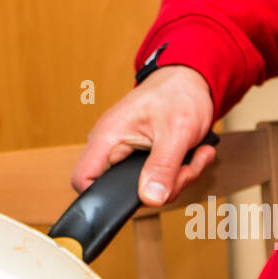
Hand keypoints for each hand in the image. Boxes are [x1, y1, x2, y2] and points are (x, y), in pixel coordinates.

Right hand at [70, 64, 216, 206]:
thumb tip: (150, 198)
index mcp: (107, 137)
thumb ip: (163, 167)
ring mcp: (126, 154)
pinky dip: (180, 172)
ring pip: (146, 189)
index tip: (140, 195)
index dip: (102, 197)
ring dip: (178, 178)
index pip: (82, 180)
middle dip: (162, 187)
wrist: (189, 79)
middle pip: (122, 192)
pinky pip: (158, 179)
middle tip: (186, 169)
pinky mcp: (142, 158)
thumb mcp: (176, 131)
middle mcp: (111, 147)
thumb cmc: (178, 94)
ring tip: (194, 155)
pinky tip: (193, 154)